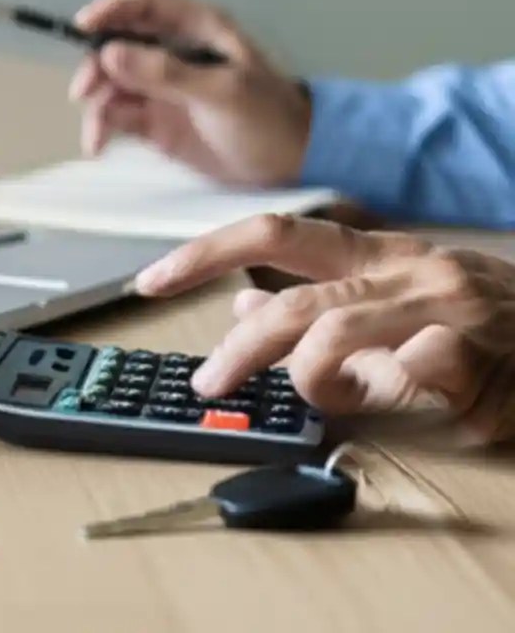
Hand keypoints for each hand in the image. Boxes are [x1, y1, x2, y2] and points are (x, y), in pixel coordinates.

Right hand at [68, 0, 312, 187]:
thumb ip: (166, 73)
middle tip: (84, 93)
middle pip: (117, 44)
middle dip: (95, 65)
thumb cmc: (268, 118)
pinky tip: (98, 146)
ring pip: (110, 83)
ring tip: (96, 136)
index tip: (84, 28)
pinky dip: (101, 128)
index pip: (145, 2)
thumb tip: (110, 55)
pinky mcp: (154, 122)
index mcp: (197, 30)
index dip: (111, 8)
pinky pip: (115, 116)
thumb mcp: (222, 91)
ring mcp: (161, 88)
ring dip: (96, 103)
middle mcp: (172, 53)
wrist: (292, 163)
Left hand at [134, 214, 514, 445]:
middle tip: (207, 382)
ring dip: (306, 377)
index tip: (150, 279)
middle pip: (295, 298)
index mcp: (378, 254)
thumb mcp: (393, 301)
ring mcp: (446, 308)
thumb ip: (318, 302)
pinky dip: (382, 388)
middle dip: (238, 345)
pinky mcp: (481, 354)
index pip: (275, 233)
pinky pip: (413, 368)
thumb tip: (242, 303)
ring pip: (336, 333)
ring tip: (315, 399)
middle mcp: (407, 269)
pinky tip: (390, 396)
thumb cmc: (485, 325)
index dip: (205, 252)